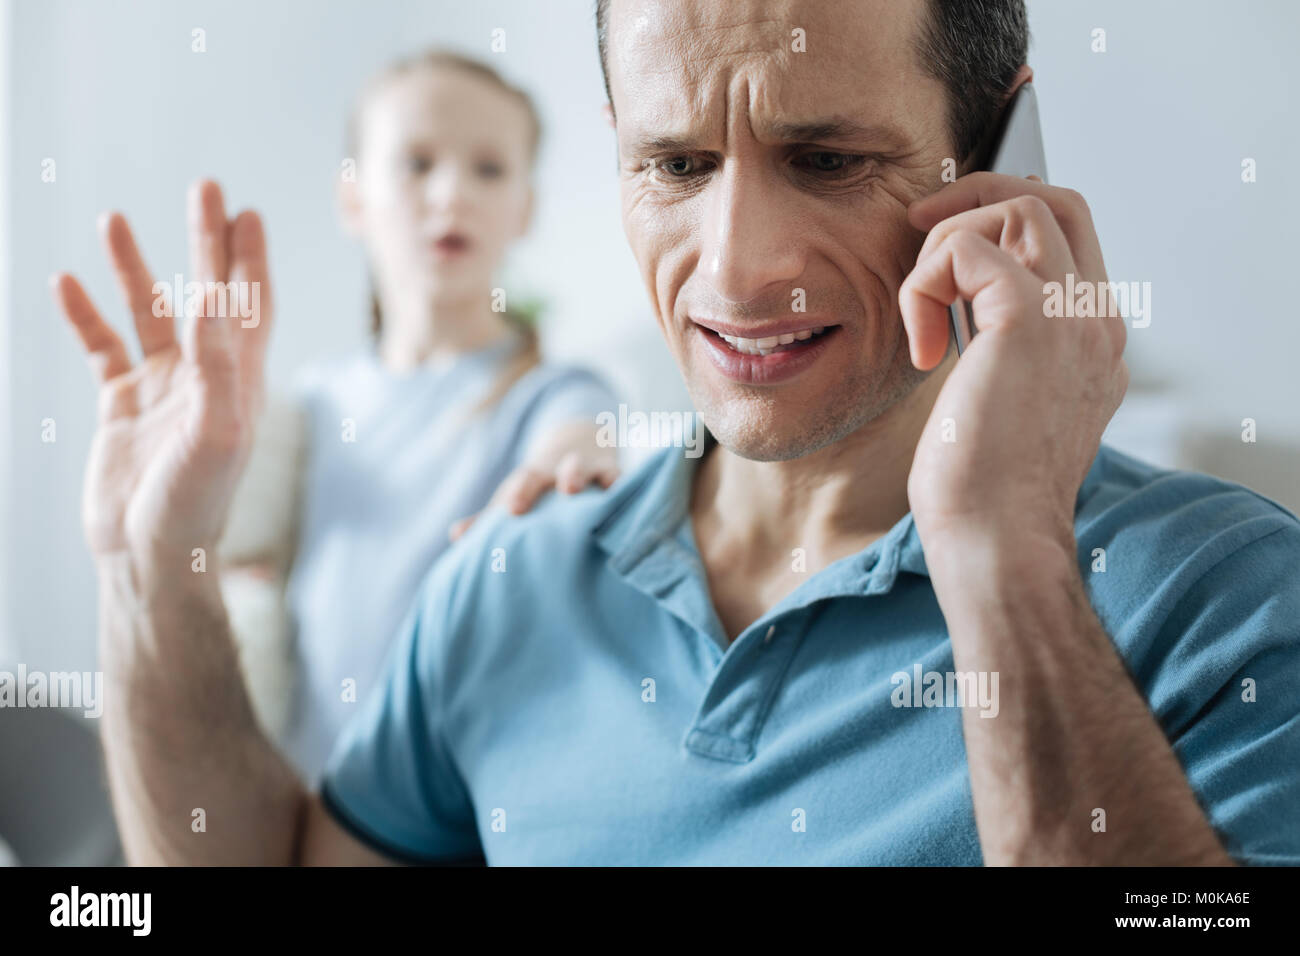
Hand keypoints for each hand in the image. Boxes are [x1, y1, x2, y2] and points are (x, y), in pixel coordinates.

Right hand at [52, 180, 273, 570]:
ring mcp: (162, 390)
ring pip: (148, 313)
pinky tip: (65, 281)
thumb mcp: (216, 431)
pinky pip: (102, 348)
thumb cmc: (195, 503)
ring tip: (117, 219)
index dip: (250, 258)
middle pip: (206, 293)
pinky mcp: (121, 407)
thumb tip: (219, 295)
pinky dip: (85, 316)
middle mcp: (206, 377)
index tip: (246, 211)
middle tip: (204, 188)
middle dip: (205, 242)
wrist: (149, 556)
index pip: (250, 304)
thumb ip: (220, 363)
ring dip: (134, 269)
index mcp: (239, 380)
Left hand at [449, 420, 619, 540]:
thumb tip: (455, 536)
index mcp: (534, 477)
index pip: (522, 483)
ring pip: (582, 467)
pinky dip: (620, 487)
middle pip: (547, 472)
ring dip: (575, 475)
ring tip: (573, 489)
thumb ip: (489, 518)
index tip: (512, 511)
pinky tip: (620, 499)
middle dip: (539, 483)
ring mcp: (587, 468)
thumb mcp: (520, 494)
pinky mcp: (612, 471)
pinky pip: (619, 478)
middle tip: (536, 500)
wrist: (581, 442)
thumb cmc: (543, 482)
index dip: (518, 494)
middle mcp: (557, 469)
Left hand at [899, 173, 1127, 551]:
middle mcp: (1095, 320)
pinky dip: (924, 285)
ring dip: (947, 245)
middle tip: (919, 232)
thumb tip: (958, 322)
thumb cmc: (984, 492)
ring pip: (1018, 208)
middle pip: (1055, 201)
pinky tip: (924, 349)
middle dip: (978, 200)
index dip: (1000, 222)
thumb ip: (1000, 353)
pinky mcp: (1028, 319)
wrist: (998, 540)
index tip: (940, 256)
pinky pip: (966, 250)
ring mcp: (1071, 316)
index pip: (1066, 236)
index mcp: (1092, 338)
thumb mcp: (1001, 405)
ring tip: (924, 315)